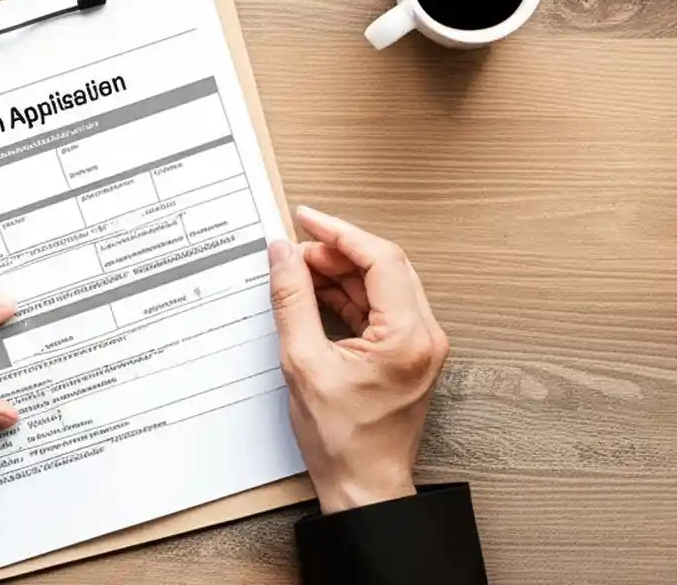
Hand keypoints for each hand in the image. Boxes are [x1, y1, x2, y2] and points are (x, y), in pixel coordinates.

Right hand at [267, 206, 448, 514]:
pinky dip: (347, 298)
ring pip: (381, 287)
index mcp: (408, 337)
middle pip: (384, 267)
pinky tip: (315, 296)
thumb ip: (291, 301)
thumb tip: (282, 255)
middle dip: (337, 252)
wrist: (364, 488)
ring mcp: (419, 346)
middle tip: (295, 249)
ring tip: (298, 272)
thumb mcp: (302, 363)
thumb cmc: (343, 441)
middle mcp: (424, 336)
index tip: (306, 218)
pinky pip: (379, 310)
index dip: (339, 232)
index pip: (380, 258)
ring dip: (341, 274)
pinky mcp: (407, 356)